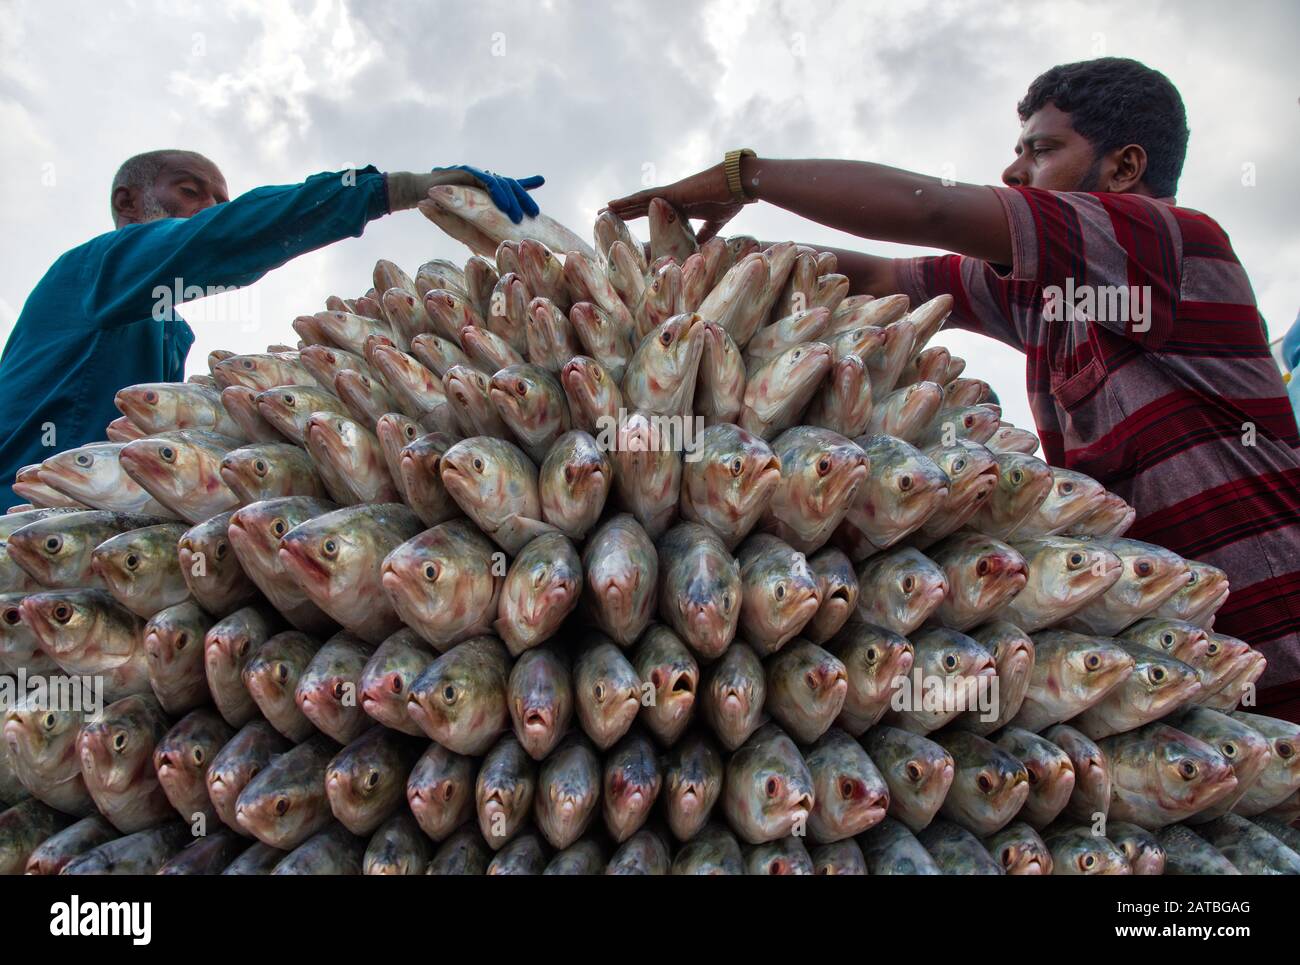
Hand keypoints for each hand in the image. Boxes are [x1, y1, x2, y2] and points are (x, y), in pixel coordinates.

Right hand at [430, 165, 544, 222]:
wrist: (419, 195)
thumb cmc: (441, 210)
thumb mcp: (465, 226)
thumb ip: (478, 233)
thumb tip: (486, 251)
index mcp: (487, 191)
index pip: (510, 186)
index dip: (526, 184)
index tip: (541, 180)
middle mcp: (485, 181)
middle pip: (511, 186)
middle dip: (525, 198)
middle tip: (535, 214)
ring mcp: (478, 175)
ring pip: (503, 184)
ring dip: (513, 200)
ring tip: (520, 217)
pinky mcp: (469, 173)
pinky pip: (488, 182)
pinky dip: (498, 193)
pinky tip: (504, 205)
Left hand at [606, 162, 745, 241]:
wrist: (738, 185)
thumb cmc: (730, 200)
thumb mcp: (715, 223)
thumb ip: (705, 233)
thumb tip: (698, 246)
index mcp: (678, 206)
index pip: (651, 212)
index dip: (635, 215)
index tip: (622, 220)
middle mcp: (670, 199)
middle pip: (640, 206)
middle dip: (623, 212)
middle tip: (603, 216)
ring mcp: (668, 194)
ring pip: (638, 201)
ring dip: (619, 207)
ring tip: (602, 210)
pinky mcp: (670, 193)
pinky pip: (642, 197)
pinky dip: (626, 201)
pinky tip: (612, 204)